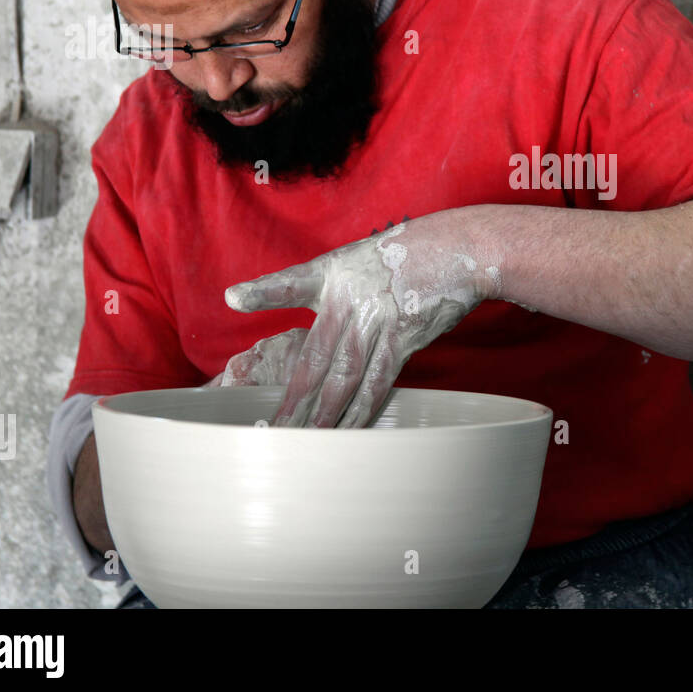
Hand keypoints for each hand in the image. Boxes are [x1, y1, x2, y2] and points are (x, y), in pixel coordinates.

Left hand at [222, 217, 499, 427]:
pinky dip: (363, 410)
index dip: (263, 292)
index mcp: (335, 272)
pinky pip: (378, 382)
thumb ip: (342, 292)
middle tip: (272, 429)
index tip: (233, 299)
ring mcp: (375, 318)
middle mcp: (349, 297)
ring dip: (323, 414)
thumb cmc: (413, 254)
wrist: (459, 249)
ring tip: (304, 442)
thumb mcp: (366, 259)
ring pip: (343, 378)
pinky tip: (350, 429)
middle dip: (292, 399)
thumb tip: (331, 329)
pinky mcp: (402, 336)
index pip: (292, 283)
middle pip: (314, 357)